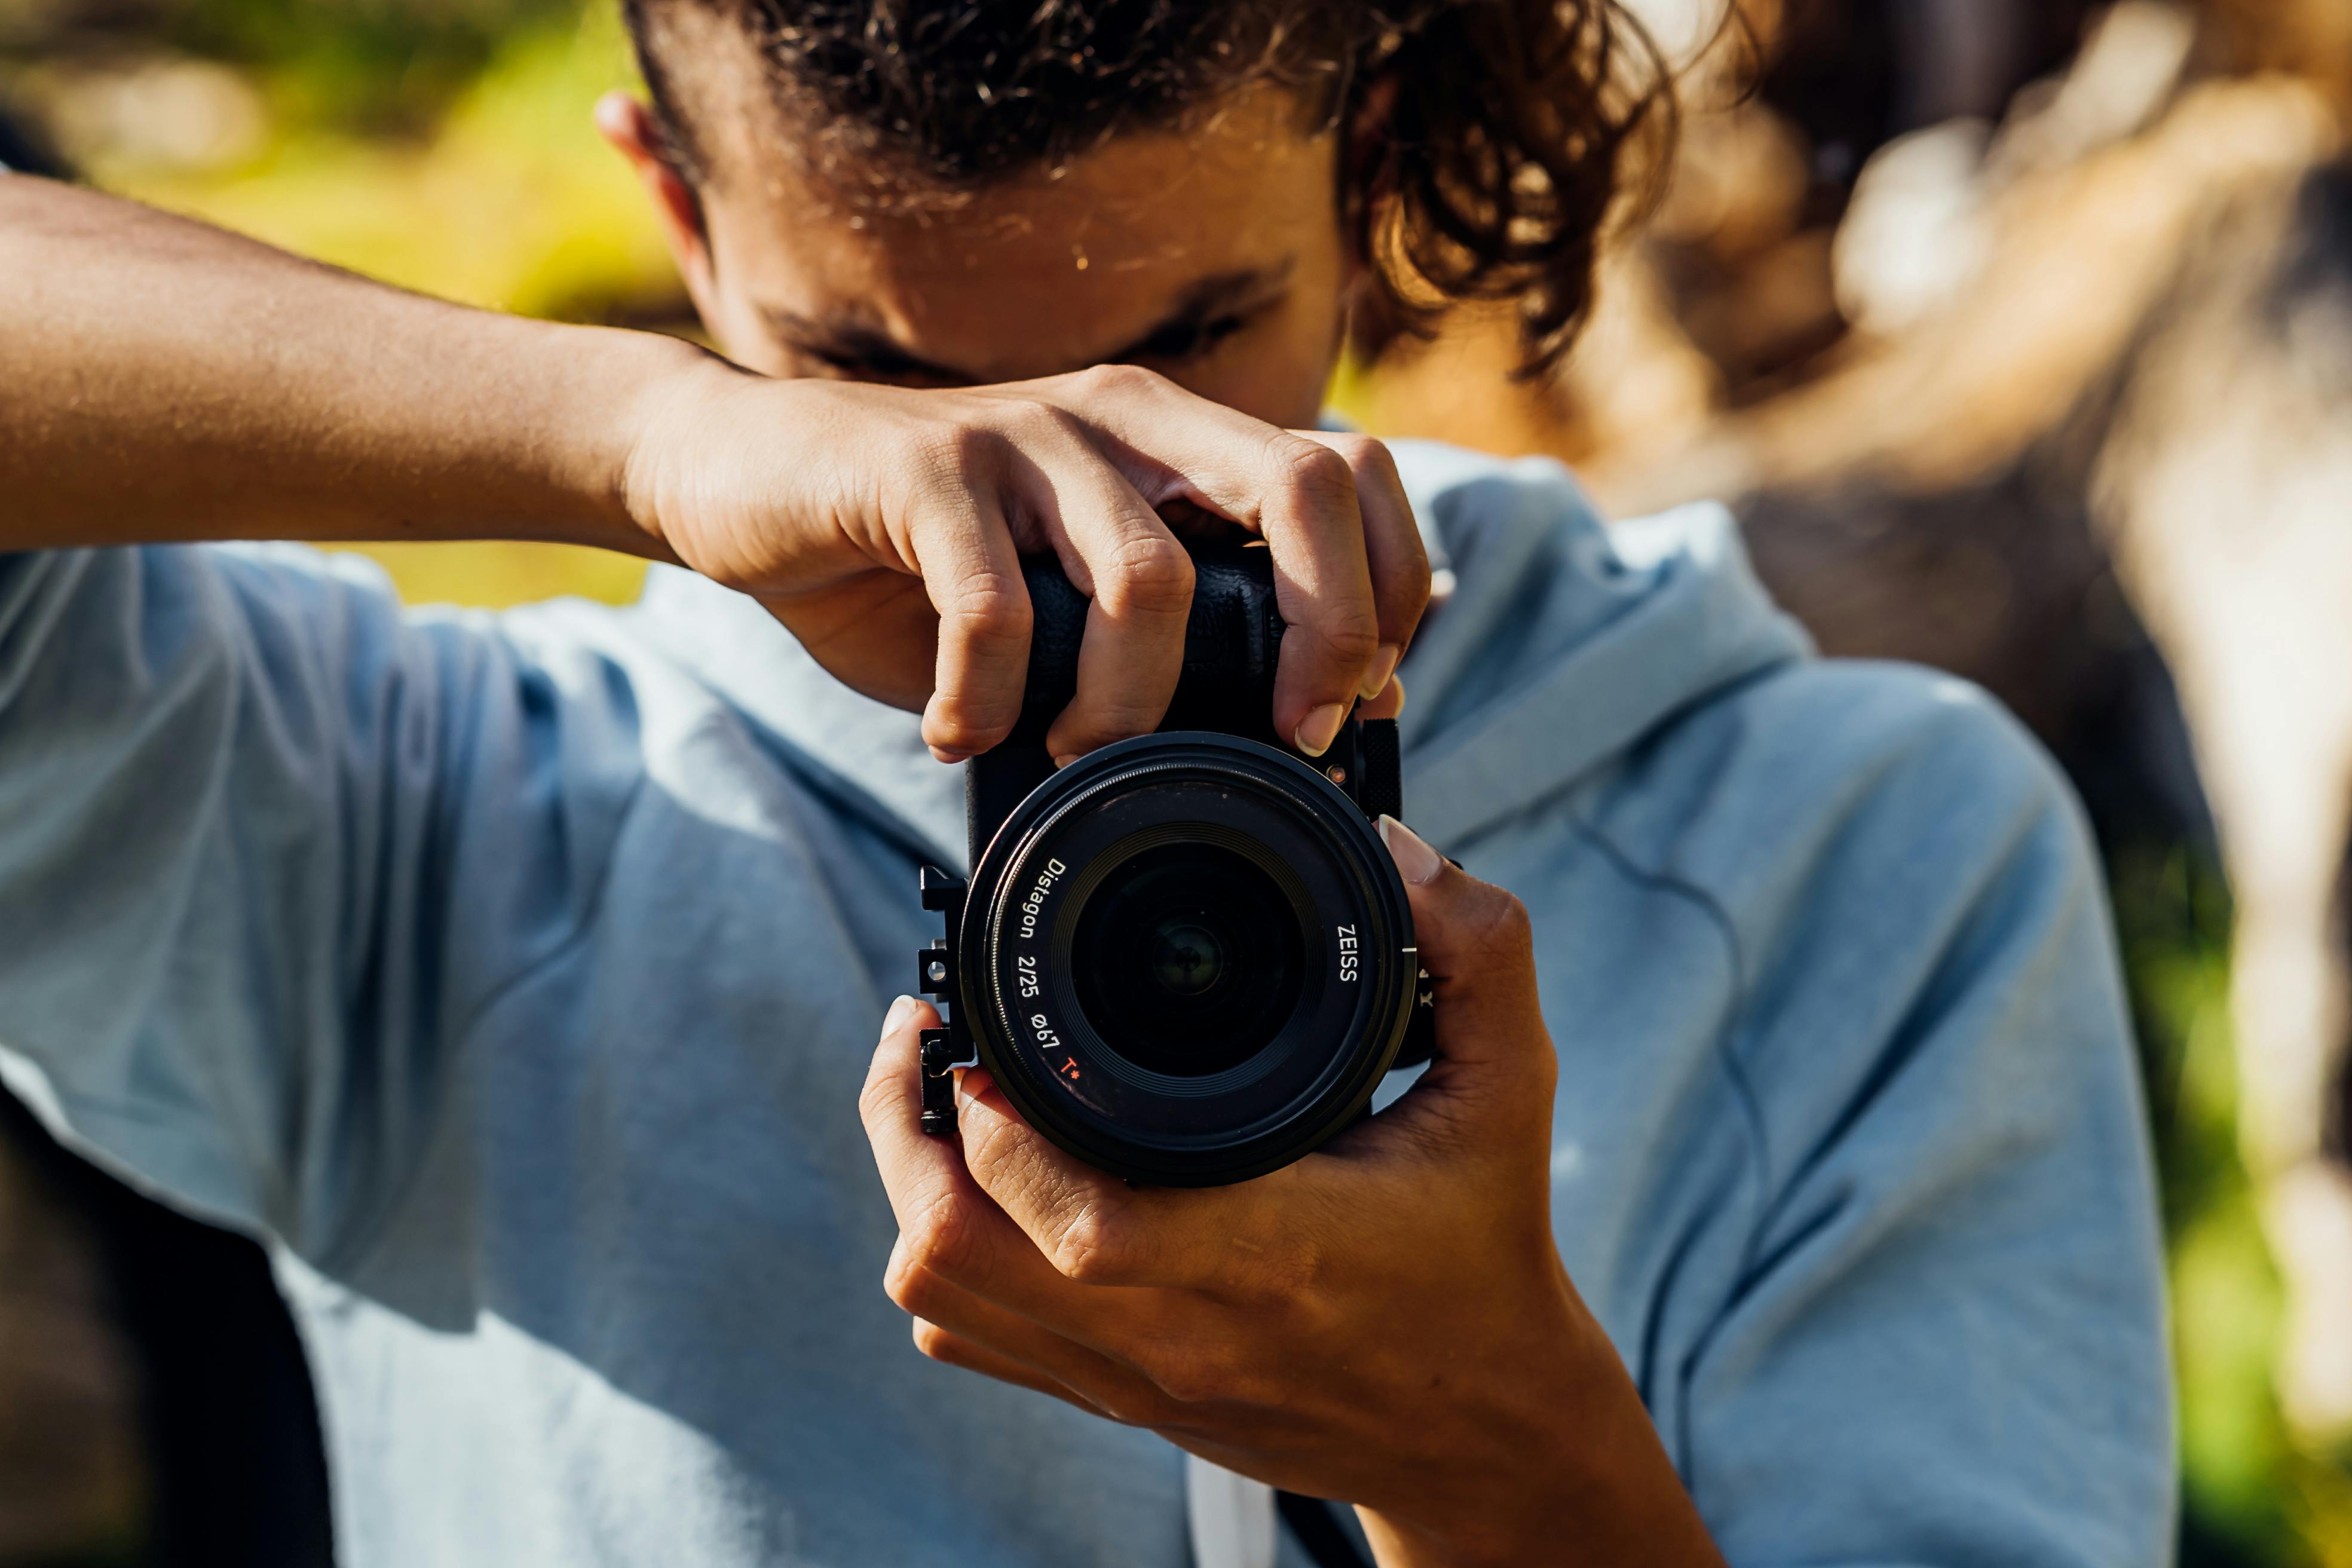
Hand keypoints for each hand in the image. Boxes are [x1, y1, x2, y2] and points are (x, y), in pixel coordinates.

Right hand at [621, 358, 1427, 762]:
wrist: (745, 477)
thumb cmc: (922, 561)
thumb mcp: (1073, 599)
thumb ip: (1183, 638)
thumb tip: (1320, 722)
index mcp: (1180, 439)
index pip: (1351, 477)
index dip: (1384, 594)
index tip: (1337, 708)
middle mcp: (1124, 417)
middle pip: (1304, 490)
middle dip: (1323, 636)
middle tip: (1277, 738)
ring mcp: (1027, 436)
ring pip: (1151, 574)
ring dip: (1126, 708)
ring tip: (1069, 754)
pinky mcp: (924, 467)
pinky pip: (993, 606)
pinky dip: (983, 700)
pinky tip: (953, 733)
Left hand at [859, 819, 1725, 1566]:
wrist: (1484, 1429)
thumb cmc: (1486, 1251)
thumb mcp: (1509, 1091)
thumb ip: (1478, 956)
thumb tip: (1398, 846)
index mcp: (1269, 1250)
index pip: (1079, 1216)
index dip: (995, 1121)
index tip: (975, 1028)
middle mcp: (1181, 1328)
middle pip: (961, 1256)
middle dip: (907, 1131)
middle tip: (921, 1030)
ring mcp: (1139, 1375)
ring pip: (949, 1301)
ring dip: (914, 1191)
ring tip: (930, 1094)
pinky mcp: (1123, 1401)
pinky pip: (979, 1342)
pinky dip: (948, 1262)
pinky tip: (975, 1188)